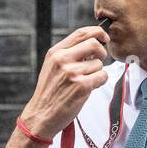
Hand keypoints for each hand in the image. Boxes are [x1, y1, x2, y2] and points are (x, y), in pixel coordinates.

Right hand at [19, 25, 111, 139]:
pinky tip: (88, 88)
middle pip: (94, 44)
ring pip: (99, 64)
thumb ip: (69, 54)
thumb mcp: (53, 67)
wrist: (41, 115)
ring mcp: (72, 72)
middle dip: (102, 52)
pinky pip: (102, 77)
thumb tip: (93, 45)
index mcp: (56, 52)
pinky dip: (100, 82)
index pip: (81, 33)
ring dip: (97, 73)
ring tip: (85, 82)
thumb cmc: (50, 92)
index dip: (98, 32)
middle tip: (99, 60)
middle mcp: (63, 59)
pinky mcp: (81, 86)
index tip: (104, 38)